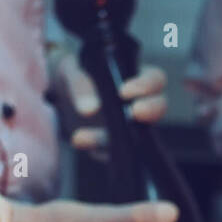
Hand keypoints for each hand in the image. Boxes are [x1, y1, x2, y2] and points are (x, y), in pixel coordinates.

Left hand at [49, 47, 167, 154]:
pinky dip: (96, 147)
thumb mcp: (71, 70)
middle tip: (135, 112)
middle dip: (151, 110)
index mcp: (137, 77)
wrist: (63, 97)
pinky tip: (79, 139)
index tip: (125, 91)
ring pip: (139, 136)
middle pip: (159, 106)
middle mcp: (141, 102)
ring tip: (87, 134)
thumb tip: (89, 110)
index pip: (155, 79)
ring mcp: (132, 127)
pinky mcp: (117, 146)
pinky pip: (113, 151)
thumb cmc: (76, 74)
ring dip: (118, 137)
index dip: (147, 85)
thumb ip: (79, 84)